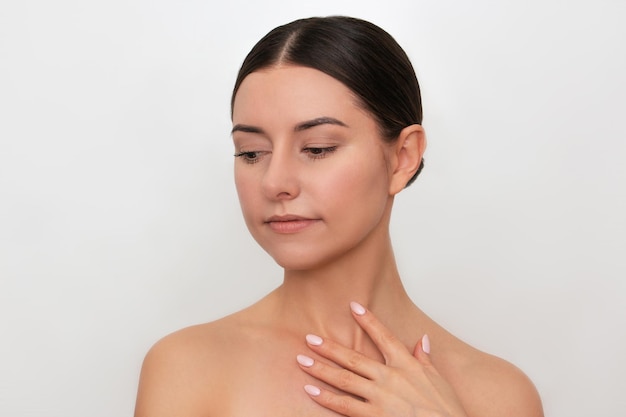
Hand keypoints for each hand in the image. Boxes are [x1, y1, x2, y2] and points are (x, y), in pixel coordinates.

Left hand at [296, 302, 467, 416]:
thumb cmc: (447, 410)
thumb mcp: (438, 380)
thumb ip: (424, 359)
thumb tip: (421, 339)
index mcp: (406, 365)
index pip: (383, 336)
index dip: (367, 320)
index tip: (352, 306)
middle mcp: (390, 378)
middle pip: (353, 358)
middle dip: (329, 347)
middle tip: (309, 338)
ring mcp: (380, 398)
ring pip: (343, 380)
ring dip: (320, 369)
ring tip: (301, 361)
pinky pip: (345, 406)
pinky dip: (326, 398)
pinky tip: (312, 391)